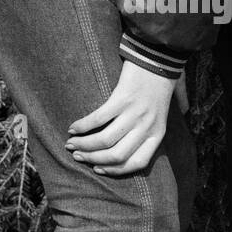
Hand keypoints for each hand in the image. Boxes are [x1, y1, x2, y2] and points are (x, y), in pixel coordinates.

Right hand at [67, 61, 175, 175]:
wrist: (159, 61)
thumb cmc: (157, 89)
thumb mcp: (160, 115)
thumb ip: (150, 131)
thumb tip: (132, 147)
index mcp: (157, 134)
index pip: (137, 163)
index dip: (115, 170)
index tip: (98, 169)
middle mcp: (147, 127)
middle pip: (117, 155)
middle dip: (93, 159)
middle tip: (78, 156)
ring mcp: (135, 113)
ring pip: (105, 140)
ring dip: (84, 145)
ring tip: (71, 143)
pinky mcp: (122, 99)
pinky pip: (98, 119)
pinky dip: (82, 126)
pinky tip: (73, 128)